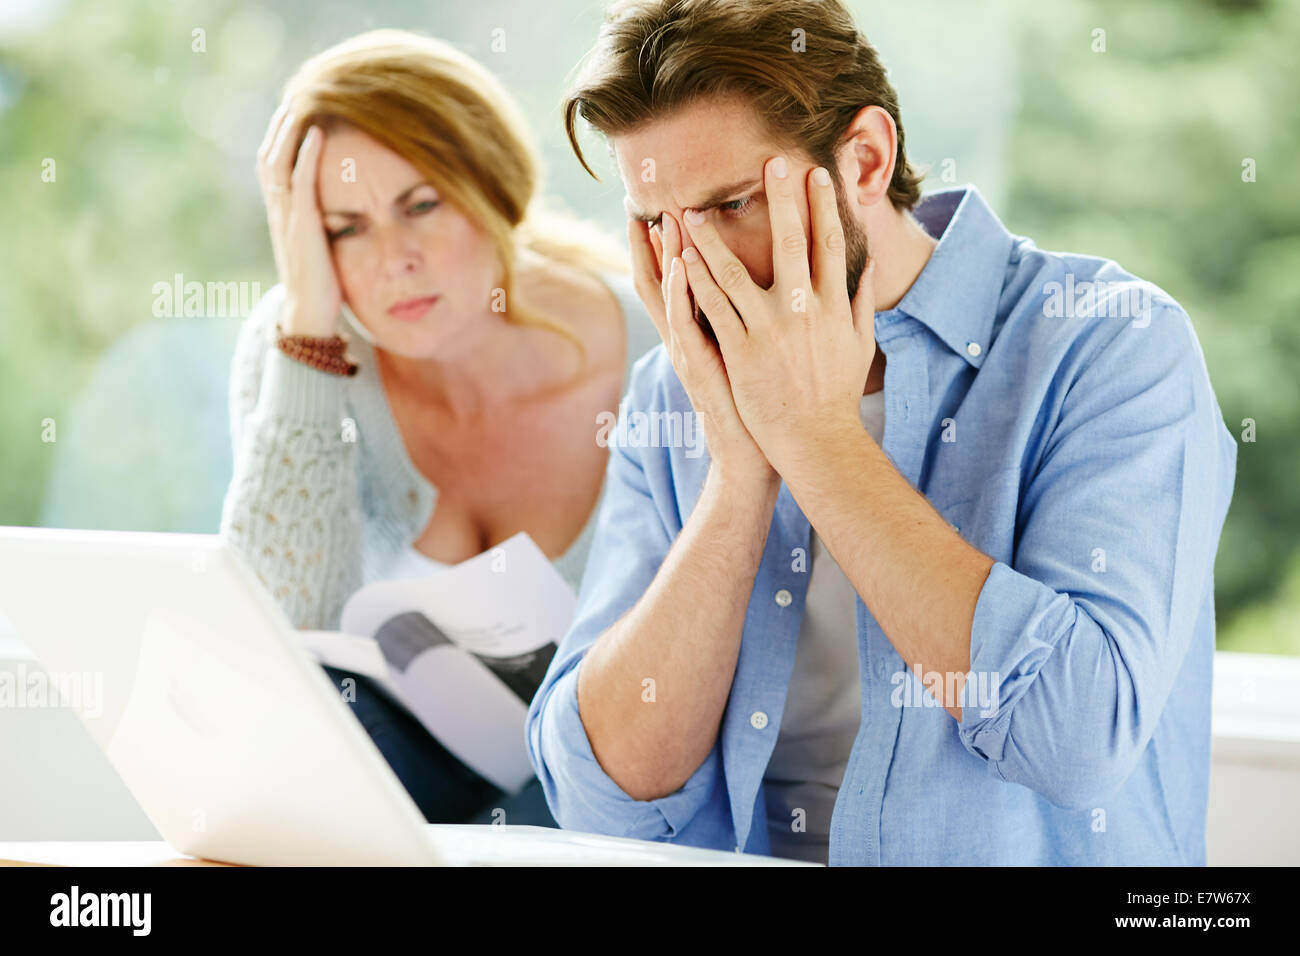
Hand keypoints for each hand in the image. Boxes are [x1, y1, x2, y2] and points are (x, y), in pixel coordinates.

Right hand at [256, 100, 340, 335]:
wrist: (310, 316)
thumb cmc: (320, 286)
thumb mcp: (318, 249)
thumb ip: (318, 227)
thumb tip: (332, 212)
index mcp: (281, 217)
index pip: (272, 167)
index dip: (278, 139)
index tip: (292, 114)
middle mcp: (279, 213)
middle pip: (269, 157)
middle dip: (279, 126)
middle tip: (293, 97)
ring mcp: (288, 219)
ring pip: (279, 163)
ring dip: (289, 131)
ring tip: (302, 103)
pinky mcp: (304, 227)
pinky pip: (301, 182)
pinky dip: (306, 155)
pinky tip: (317, 134)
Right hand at [626, 206, 775, 488]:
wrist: (751, 452)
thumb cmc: (757, 402)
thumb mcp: (747, 351)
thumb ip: (748, 315)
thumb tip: (762, 282)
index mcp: (700, 328)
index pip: (675, 276)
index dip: (664, 243)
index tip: (660, 205)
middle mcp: (687, 336)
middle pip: (659, 279)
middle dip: (648, 241)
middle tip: (640, 201)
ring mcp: (689, 350)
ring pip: (669, 294)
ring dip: (665, 254)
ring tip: (662, 218)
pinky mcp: (700, 365)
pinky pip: (684, 322)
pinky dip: (678, 292)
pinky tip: (678, 264)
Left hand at [679, 156, 876, 472]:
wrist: (817, 442)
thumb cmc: (836, 396)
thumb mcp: (859, 345)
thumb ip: (862, 301)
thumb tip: (870, 264)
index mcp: (833, 306)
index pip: (830, 244)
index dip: (823, 206)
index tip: (815, 174)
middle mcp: (804, 312)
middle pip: (791, 243)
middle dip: (782, 200)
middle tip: (771, 162)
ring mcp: (770, 331)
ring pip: (737, 272)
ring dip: (714, 238)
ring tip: (695, 210)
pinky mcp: (741, 351)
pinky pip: (714, 307)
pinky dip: (697, 279)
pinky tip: (682, 257)